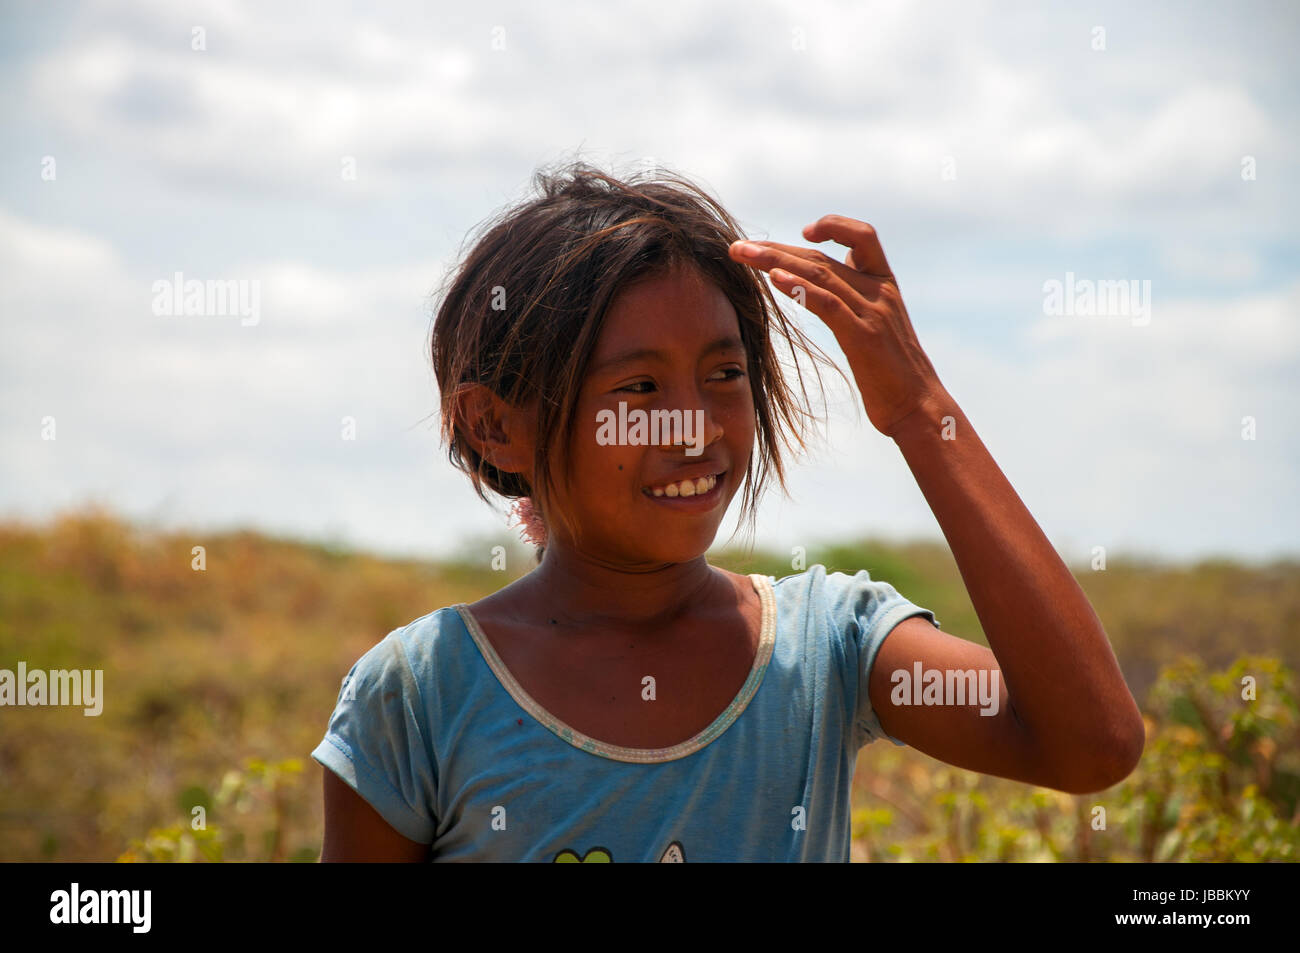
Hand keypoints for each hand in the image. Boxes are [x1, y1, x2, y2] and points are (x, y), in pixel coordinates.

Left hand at [728, 215, 946, 437]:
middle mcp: (880, 291)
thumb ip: (859, 297)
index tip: (804, 233)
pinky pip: (827, 303)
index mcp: (885, 284)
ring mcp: (873, 311)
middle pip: (823, 255)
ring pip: (819, 272)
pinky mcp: (863, 336)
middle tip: (739, 247)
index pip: (863, 236)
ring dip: (774, 260)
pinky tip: (772, 279)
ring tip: (742, 255)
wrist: (919, 407)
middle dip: (777, 248)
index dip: (833, 226)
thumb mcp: (879, 325)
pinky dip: (798, 288)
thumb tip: (833, 278)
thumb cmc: (892, 372)